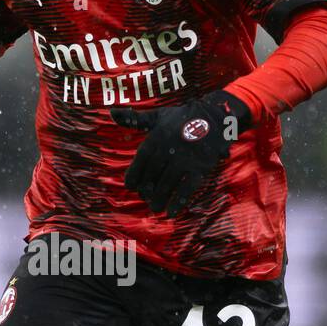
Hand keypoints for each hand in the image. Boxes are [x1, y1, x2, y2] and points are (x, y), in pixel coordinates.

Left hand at [110, 90, 252, 216]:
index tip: (131, 186)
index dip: (134, 175)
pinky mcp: (200, 168)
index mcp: (157, 136)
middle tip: (145, 198)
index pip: (141, 160)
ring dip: (159, 199)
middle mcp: (169, 149)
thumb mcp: (158, 116)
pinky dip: (178, 202)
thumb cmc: (182, 118)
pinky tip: (172, 212)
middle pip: (152, 175)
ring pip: (167, 184)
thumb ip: (135, 118)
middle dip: (146, 190)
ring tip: (155, 208)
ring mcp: (185, 159)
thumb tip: (111, 113)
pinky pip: (187, 188)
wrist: (215, 117)